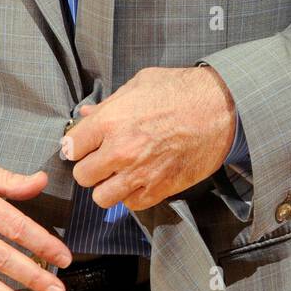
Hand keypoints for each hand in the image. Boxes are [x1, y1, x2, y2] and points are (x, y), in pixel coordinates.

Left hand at [60, 65, 236, 210]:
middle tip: (102, 159)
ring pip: (101, 198)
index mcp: (110, 122)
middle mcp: (120, 151)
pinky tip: (139, 180)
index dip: (76, 146)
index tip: (84, 145)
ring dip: (107, 186)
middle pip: (82, 176)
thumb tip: (87, 114)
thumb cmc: (181, 91)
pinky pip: (131, 205)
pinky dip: (131, 196)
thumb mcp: (139, 85)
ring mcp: (139, 174)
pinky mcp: (159, 189)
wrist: (220, 110)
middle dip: (90, 167)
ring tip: (118, 174)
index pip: (70, 147)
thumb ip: (109, 104)